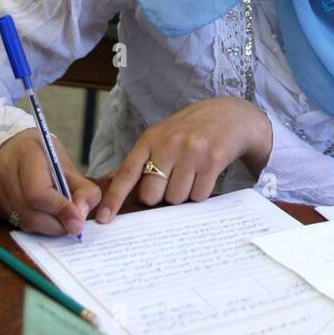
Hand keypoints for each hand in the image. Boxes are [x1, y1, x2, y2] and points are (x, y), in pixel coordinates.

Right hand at [0, 128, 101, 235]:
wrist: (16, 147)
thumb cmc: (46, 156)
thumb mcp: (70, 167)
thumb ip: (84, 191)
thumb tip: (78, 221)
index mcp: (26, 153)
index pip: (38, 194)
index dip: (60, 211)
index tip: (77, 223)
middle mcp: (3, 168)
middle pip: (30, 213)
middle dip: (55, 225)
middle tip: (70, 225)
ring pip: (22, 222)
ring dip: (45, 227)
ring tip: (57, 218)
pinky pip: (13, 222)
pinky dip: (31, 224)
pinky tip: (39, 212)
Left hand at [94, 97, 272, 220]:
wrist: (230, 115)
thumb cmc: (191, 130)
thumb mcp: (162, 136)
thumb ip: (142, 159)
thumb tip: (115, 186)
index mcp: (150, 139)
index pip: (127, 173)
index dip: (114, 198)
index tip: (103, 219)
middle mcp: (169, 144)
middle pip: (152, 195)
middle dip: (160, 195)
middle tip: (172, 180)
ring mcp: (191, 152)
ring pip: (176, 198)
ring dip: (183, 194)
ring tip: (191, 173)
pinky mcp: (212, 160)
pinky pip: (199, 195)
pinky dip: (200, 192)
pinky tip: (204, 174)